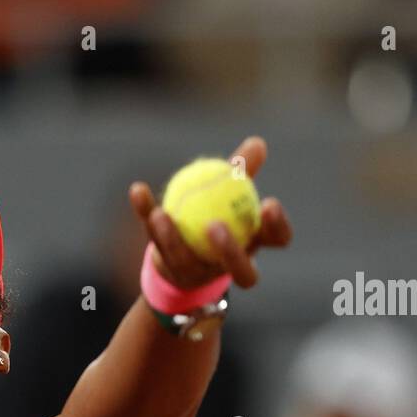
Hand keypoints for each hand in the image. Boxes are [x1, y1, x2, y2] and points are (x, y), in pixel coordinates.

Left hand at [128, 136, 292, 290]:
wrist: (182, 252)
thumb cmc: (217, 213)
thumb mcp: (230, 191)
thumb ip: (242, 171)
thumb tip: (257, 142)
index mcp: (254, 245)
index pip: (278, 239)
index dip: (277, 226)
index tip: (269, 203)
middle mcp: (229, 267)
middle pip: (241, 271)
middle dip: (230, 252)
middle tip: (215, 225)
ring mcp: (198, 274)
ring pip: (186, 263)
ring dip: (173, 241)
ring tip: (161, 215)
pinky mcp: (168, 269)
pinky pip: (154, 241)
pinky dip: (145, 213)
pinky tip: (138, 189)